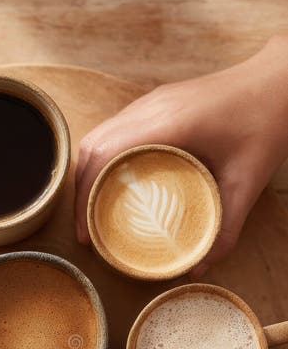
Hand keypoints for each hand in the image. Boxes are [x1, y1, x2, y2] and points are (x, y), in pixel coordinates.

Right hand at [75, 35, 287, 273]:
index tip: (86, 231)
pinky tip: (113, 183)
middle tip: (86, 228)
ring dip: (89, 171)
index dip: (86, 195)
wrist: (279, 81)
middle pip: (93, 146)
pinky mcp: (157, 101)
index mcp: (169, 122)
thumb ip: (225, 229)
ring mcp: (152, 100)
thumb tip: (199, 266)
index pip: (105, 155)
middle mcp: (152, 107)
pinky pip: (115, 129)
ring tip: (94, 208)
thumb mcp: (248, 183)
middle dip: (80, 189)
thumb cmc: (266, 124)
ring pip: (100, 134)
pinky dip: (104, 157)